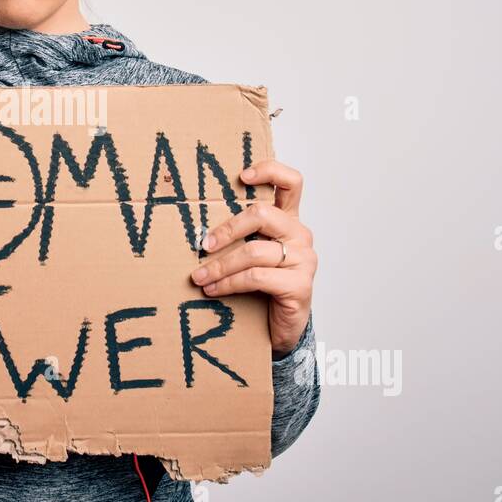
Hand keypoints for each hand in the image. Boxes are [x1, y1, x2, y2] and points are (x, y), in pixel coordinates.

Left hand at [188, 159, 316, 356]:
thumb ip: (239, 236)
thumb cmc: (262, 289)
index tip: (241, 175)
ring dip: (220, 265)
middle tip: (203, 244)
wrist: (280, 330)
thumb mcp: (251, 256)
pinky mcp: (300, 285)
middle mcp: (300, 235)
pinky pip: (256, 277)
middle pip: (263, 214)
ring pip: (254, 251)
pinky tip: (213, 289)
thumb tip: (197, 228)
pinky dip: (228, 283)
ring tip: (199, 277)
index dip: (269, 171)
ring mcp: (303, 260)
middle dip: (227, 228)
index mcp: (289, 221)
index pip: (290, 182)